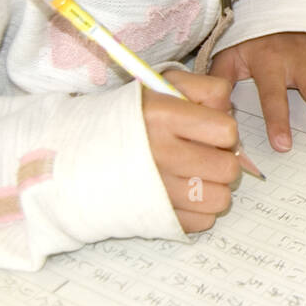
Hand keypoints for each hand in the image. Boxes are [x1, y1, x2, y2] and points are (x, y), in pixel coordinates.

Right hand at [143, 69, 240, 233]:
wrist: (76, 151)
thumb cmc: (129, 115)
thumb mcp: (164, 84)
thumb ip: (207, 89)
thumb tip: (229, 114)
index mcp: (162, 116)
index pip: (227, 132)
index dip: (223, 131)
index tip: (209, 131)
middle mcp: (158, 154)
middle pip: (228, 169)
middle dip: (221, 160)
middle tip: (203, 154)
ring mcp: (156, 191)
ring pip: (220, 199)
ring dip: (213, 187)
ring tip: (193, 174)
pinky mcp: (154, 218)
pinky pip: (202, 221)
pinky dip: (198, 210)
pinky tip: (181, 193)